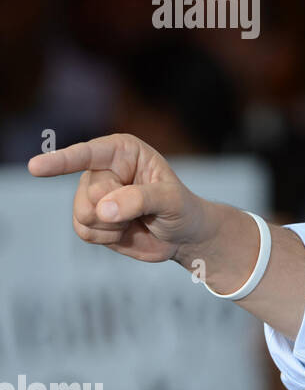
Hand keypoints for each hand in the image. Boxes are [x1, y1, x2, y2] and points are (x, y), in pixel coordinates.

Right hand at [27, 133, 211, 264]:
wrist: (183, 236)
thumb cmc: (181, 209)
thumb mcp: (171, 200)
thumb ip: (140, 199)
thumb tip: (103, 209)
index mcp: (122, 152)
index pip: (88, 154)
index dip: (62, 161)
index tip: (36, 167)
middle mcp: (102, 169)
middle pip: (90, 193)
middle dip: (118, 208)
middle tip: (144, 208)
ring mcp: (92, 194)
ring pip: (83, 214)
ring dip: (113, 224)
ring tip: (135, 219)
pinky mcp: (89, 219)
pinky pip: (84, 231)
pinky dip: (107, 237)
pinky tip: (124, 231)